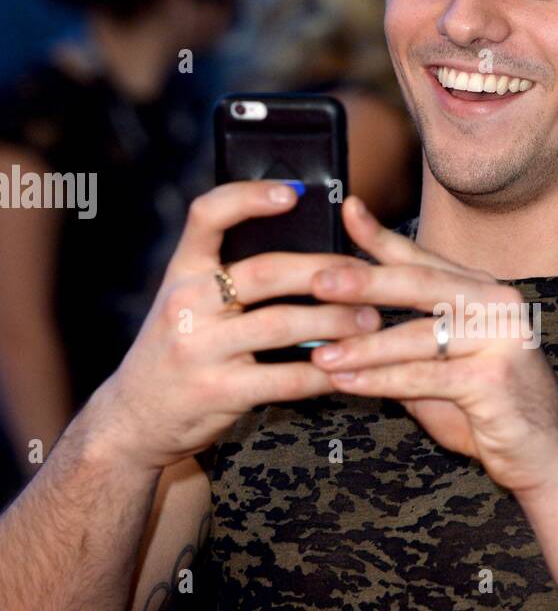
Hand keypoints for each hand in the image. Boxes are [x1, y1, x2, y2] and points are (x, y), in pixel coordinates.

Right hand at [87, 180, 382, 470]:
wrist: (133, 418)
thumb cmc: (176, 352)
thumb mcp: (186, 304)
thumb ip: (227, 277)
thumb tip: (304, 254)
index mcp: (182, 272)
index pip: (208, 215)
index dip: (249, 197)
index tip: (293, 193)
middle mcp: (186, 303)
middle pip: (265, 272)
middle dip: (324, 272)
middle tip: (366, 275)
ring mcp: (198, 348)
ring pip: (281, 324)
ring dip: (335, 321)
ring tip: (370, 321)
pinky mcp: (217, 391)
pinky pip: (283, 379)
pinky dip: (321, 375)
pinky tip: (346, 371)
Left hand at [308, 197, 557, 495]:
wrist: (546, 457)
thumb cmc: (490, 413)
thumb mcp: (439, 372)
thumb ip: (402, 348)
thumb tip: (343, 330)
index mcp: (484, 293)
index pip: (425, 259)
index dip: (383, 236)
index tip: (347, 209)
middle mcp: (498, 304)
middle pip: (421, 283)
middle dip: (365, 282)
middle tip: (317, 281)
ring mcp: (502, 338)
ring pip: (420, 334)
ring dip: (364, 346)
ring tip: (321, 354)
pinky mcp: (497, 378)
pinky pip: (426, 376)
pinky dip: (382, 380)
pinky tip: (347, 383)